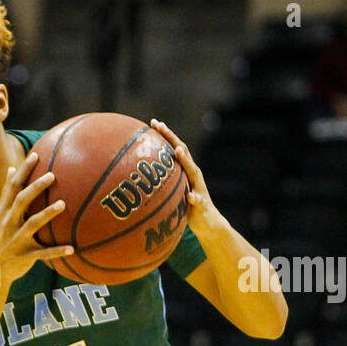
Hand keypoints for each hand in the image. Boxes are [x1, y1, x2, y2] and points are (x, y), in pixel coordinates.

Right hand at [0, 152, 74, 286]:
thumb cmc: (0, 239)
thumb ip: (7, 195)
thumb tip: (11, 169)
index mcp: (4, 213)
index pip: (13, 187)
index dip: (23, 171)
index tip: (36, 155)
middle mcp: (8, 224)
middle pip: (21, 201)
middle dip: (36, 187)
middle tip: (52, 175)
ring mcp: (16, 240)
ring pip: (32, 224)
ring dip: (47, 214)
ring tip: (62, 204)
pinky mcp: (24, 256)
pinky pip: (43, 253)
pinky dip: (57, 251)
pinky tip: (72, 248)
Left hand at [150, 119, 219, 233]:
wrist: (208, 222)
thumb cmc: (186, 206)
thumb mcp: (172, 192)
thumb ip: (161, 183)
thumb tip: (138, 179)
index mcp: (185, 171)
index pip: (174, 148)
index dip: (165, 135)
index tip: (153, 122)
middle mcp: (193, 175)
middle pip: (183, 152)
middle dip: (171, 138)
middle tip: (160, 125)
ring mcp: (199, 187)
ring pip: (193, 171)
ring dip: (185, 160)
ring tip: (176, 150)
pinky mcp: (202, 203)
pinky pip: (198, 200)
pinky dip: (194, 197)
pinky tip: (189, 195)